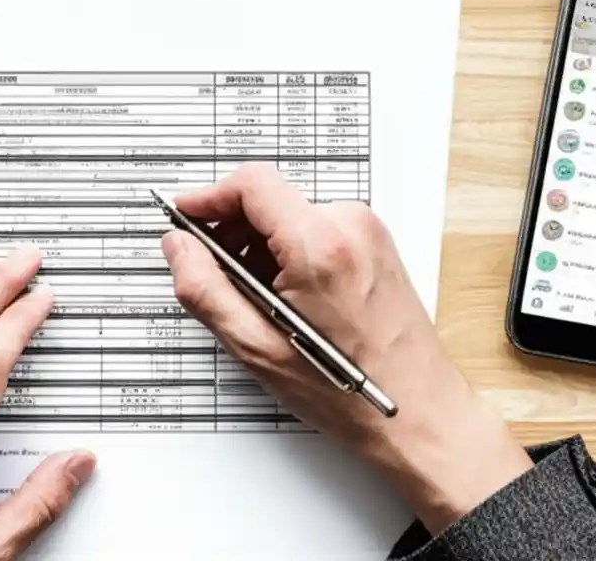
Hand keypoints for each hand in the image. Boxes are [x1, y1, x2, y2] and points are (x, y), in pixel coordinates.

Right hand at [161, 164, 530, 532]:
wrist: (417, 410)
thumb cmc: (350, 390)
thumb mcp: (256, 347)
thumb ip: (204, 289)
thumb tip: (179, 248)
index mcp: (321, 246)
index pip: (251, 184)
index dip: (207, 197)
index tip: (185, 215)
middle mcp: (350, 226)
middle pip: (269, 199)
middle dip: (232, 230)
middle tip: (215, 274)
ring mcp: (368, 233)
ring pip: (289, 216)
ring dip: (260, 246)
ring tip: (258, 300)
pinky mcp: (374, 245)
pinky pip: (314, 230)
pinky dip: (288, 253)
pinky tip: (286, 299)